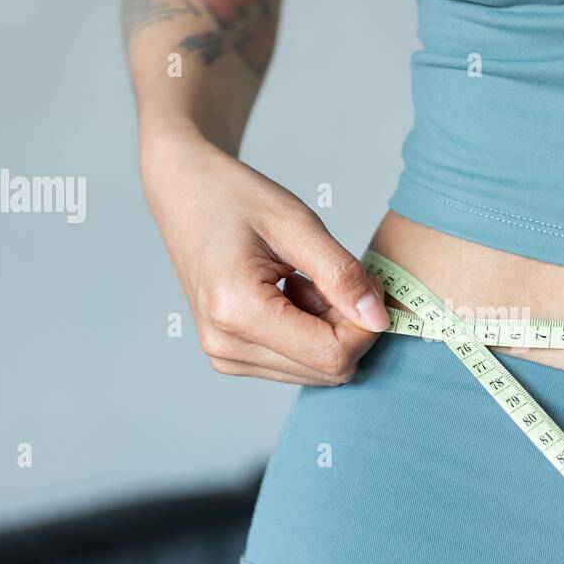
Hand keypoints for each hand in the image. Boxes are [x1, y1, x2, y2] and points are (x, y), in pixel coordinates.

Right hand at [140, 125, 388, 384]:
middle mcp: (226, 345)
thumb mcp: (297, 224)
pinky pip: (296, 364)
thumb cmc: (235, 197)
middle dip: (348, 327)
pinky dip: (309, 334)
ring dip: (328, 330)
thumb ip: (342, 275)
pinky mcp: (230, 357)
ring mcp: (224, 356)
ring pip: (316, 371)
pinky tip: (291, 295)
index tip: (370, 283)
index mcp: (237, 311)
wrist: (184, 192)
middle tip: (336, 277)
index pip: (332, 354)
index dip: (366, 325)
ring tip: (306, 281)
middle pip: (327, 369)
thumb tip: (379, 321)